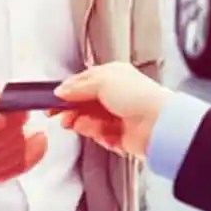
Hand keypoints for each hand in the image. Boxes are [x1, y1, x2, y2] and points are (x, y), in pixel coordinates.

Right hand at [0, 85, 48, 181]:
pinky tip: (38, 140)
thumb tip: (1, 95)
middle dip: (18, 124)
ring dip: (26, 138)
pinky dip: (33, 154)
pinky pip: (18, 167)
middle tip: (23, 111)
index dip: (8, 116)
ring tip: (26, 124)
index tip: (18, 106)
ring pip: (14, 154)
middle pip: (4, 140)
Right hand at [51, 62, 172, 157]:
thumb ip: (78, 85)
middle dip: (71, 109)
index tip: (53, 99)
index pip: (83, 82)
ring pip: (88, 120)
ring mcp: (116, 115)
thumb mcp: (102, 81)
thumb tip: (61, 90)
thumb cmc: (139, 96)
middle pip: (83, 103)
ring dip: (82, 123)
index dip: (67, 91)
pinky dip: (96, 134)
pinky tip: (100, 132)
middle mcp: (115, 95)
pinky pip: (98, 135)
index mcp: (113, 76)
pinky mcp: (118, 135)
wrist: (157, 124)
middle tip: (60, 114)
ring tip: (80, 123)